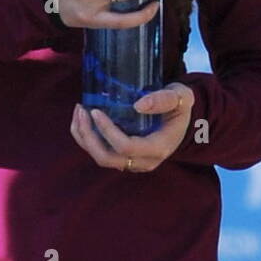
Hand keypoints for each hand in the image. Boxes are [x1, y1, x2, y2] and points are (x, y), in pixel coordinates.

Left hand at [70, 83, 196, 172]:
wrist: (182, 118)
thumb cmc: (180, 105)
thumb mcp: (181, 97)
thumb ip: (165, 99)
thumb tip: (138, 105)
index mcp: (158, 147)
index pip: (127, 147)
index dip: (107, 131)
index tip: (96, 111)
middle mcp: (144, 161)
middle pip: (107, 158)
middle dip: (89, 136)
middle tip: (81, 111)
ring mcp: (133, 163)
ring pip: (100, 158)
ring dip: (84, 137)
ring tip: (78, 112)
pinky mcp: (124, 159)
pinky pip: (101, 154)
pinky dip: (86, 139)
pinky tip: (82, 119)